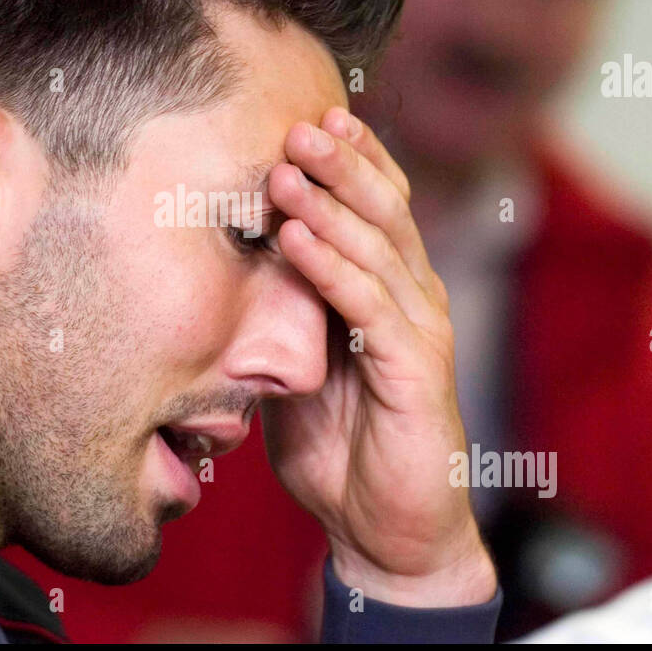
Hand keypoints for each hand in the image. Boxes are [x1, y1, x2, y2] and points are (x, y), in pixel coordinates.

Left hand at [263, 108, 496, 606]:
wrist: (388, 534)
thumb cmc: (343, 449)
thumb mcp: (301, 368)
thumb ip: (283, 316)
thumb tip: (230, 268)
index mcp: (392, 294)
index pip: (380, 209)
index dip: (352, 161)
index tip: (310, 116)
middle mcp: (416, 302)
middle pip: (386, 212)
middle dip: (342, 163)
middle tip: (298, 123)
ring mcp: (420, 334)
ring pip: (379, 248)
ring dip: (331, 203)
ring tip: (287, 164)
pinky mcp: (415, 374)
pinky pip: (368, 307)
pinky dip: (330, 267)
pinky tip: (295, 236)